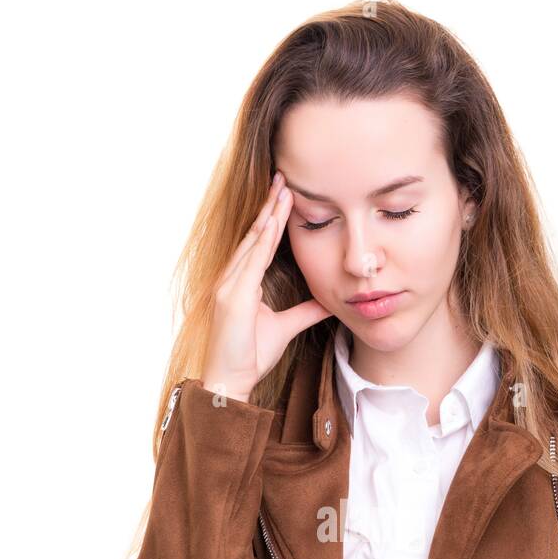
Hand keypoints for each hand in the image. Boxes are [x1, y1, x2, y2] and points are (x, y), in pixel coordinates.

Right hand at [201, 171, 331, 397]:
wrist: (230, 379)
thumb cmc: (250, 355)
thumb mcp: (285, 327)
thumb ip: (305, 312)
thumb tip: (328, 302)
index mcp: (241, 283)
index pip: (258, 244)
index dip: (272, 219)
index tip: (285, 195)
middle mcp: (231, 279)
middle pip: (254, 236)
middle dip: (270, 207)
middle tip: (284, 178)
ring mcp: (229, 286)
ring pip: (252, 243)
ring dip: (268, 216)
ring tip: (283, 190)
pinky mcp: (233, 297)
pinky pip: (251, 262)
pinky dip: (262, 241)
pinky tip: (273, 222)